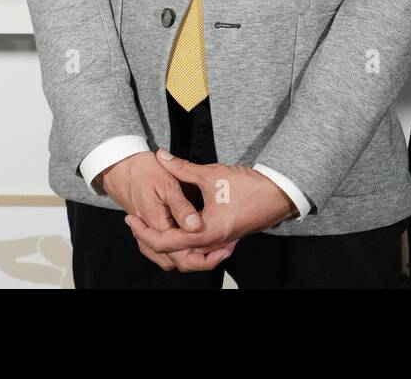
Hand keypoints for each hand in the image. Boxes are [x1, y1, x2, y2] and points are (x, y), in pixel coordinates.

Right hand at [97, 151, 228, 271]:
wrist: (121, 167)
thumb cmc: (144, 171)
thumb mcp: (167, 185)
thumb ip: (182, 208)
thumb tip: (196, 226)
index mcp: (157, 224)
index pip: (180, 252)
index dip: (203, 256)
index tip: (224, 249)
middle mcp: (151, 234)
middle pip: (175, 261)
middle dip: (199, 260)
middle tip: (222, 251)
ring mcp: (146, 234)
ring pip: (168, 258)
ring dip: (189, 256)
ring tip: (213, 248)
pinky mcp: (149, 229)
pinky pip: (163, 249)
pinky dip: (178, 250)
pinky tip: (194, 239)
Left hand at [123, 150, 297, 266]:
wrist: (278, 194)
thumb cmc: (249, 187)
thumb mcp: (211, 175)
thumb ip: (183, 168)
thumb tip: (162, 157)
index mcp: (205, 233)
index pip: (164, 242)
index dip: (144, 232)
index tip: (132, 219)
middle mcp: (211, 243)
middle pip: (171, 253)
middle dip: (151, 240)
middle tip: (138, 224)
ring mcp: (218, 243)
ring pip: (185, 253)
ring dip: (167, 242)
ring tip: (153, 226)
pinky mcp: (224, 239)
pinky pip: (198, 248)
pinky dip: (183, 241)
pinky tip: (177, 227)